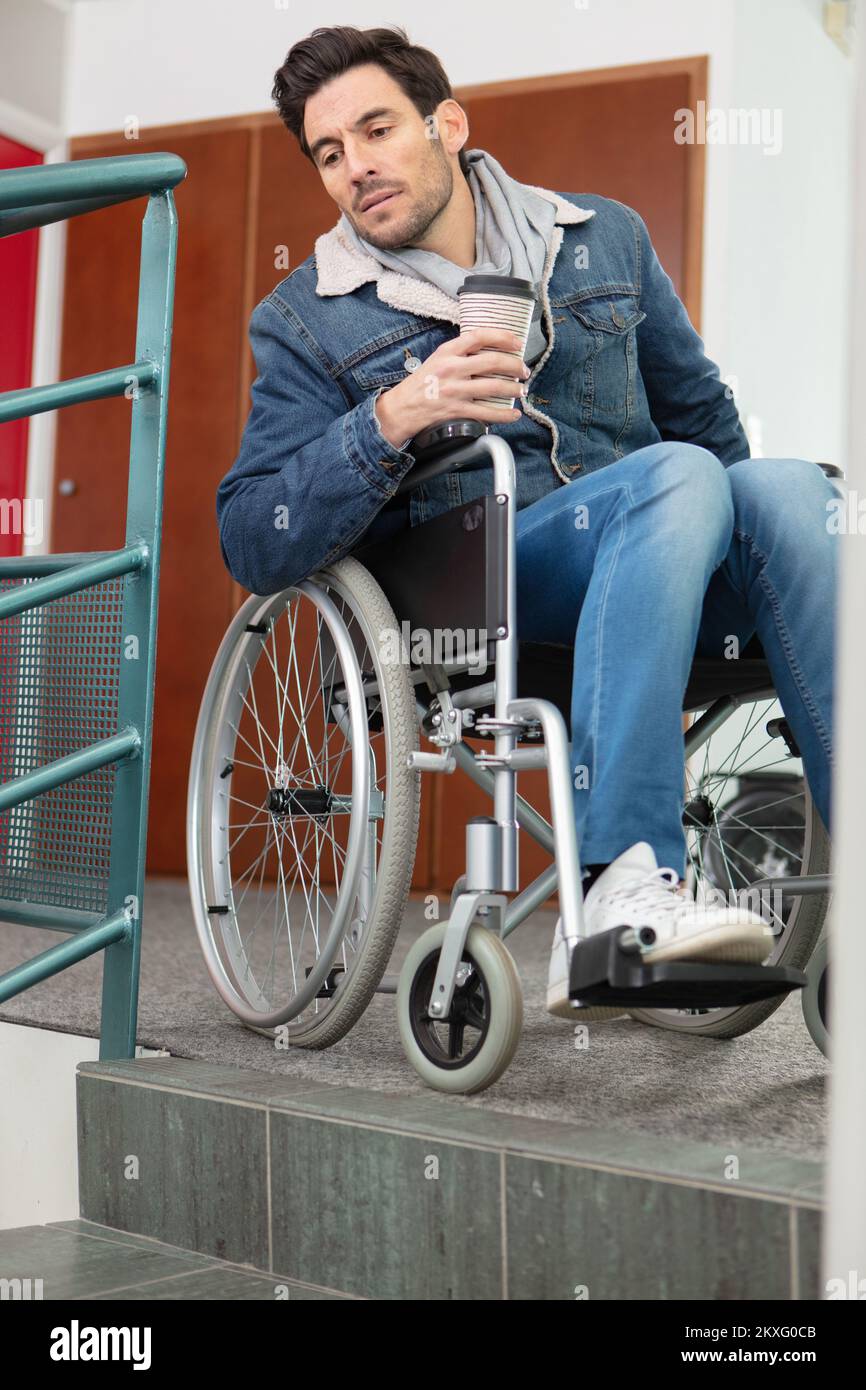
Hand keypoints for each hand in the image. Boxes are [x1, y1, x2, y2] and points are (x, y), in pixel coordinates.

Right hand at [374, 327, 529, 447]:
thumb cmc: (422, 384)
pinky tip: (513, 414)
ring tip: (521, 390)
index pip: (479, 336)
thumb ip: (460, 353)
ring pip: (494, 387)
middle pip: (493, 361)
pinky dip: (504, 415)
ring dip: (514, 389)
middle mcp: (452, 368)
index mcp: (447, 352)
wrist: (402, 408)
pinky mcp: (457, 410)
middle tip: (524, 370)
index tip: (517, 343)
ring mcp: (455, 390)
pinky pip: (487, 412)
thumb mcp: (437, 359)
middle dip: (515, 366)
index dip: (502, 337)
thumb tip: (489, 350)